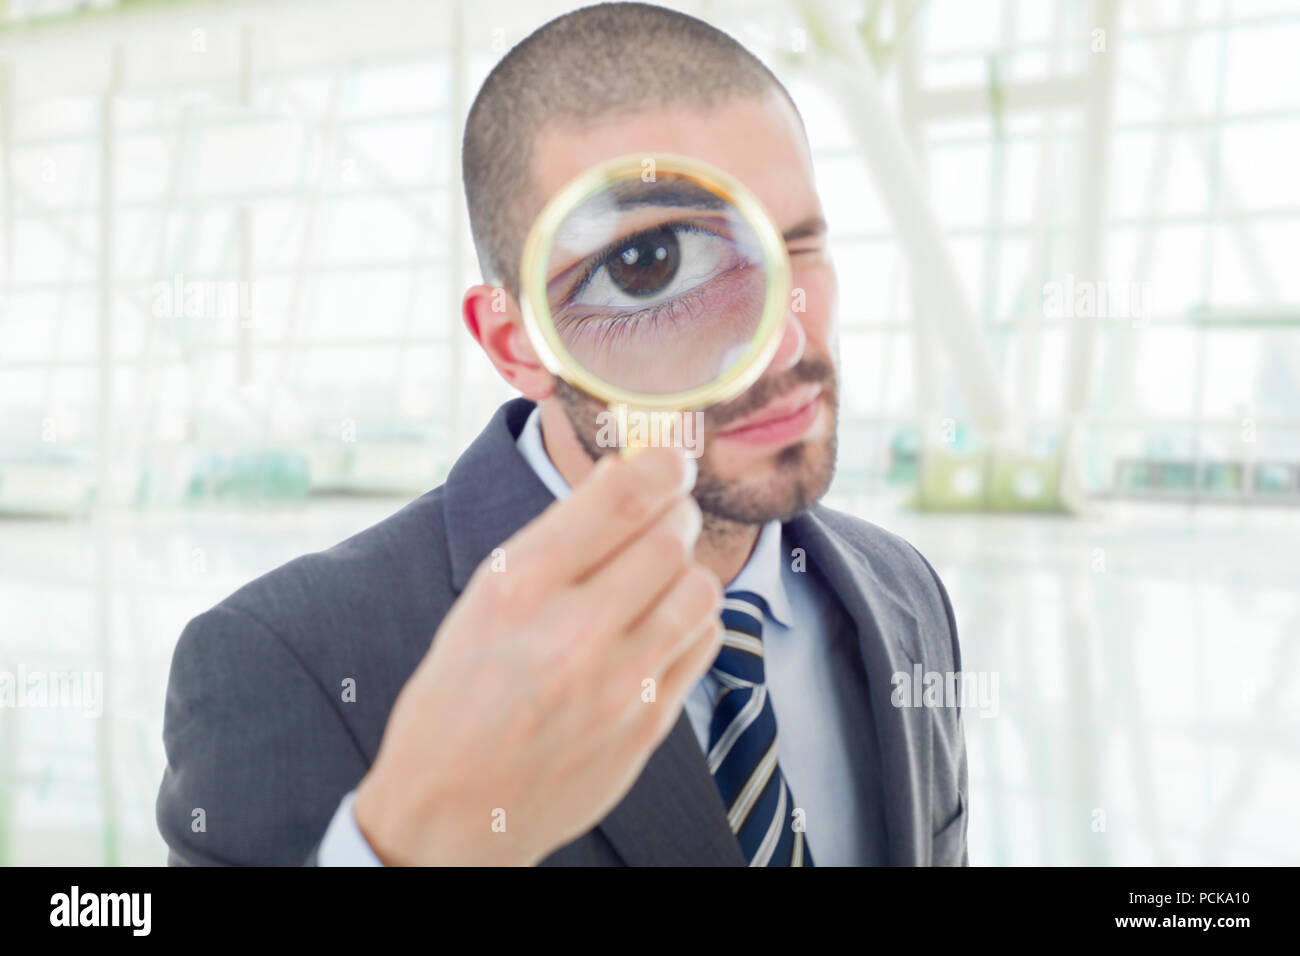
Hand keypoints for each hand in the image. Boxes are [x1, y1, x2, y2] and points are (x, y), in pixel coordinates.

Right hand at [353, 446, 721, 864]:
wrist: (453, 812)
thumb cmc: (457, 696)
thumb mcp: (482, 602)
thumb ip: (556, 541)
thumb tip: (624, 478)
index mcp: (517, 589)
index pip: (619, 498)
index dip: (659, 464)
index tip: (669, 459)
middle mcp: (571, 632)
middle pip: (669, 536)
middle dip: (674, 511)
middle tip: (665, 512)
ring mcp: (618, 684)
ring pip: (699, 588)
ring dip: (686, 568)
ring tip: (661, 574)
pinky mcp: (649, 723)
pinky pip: (704, 643)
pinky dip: (692, 620)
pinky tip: (662, 624)